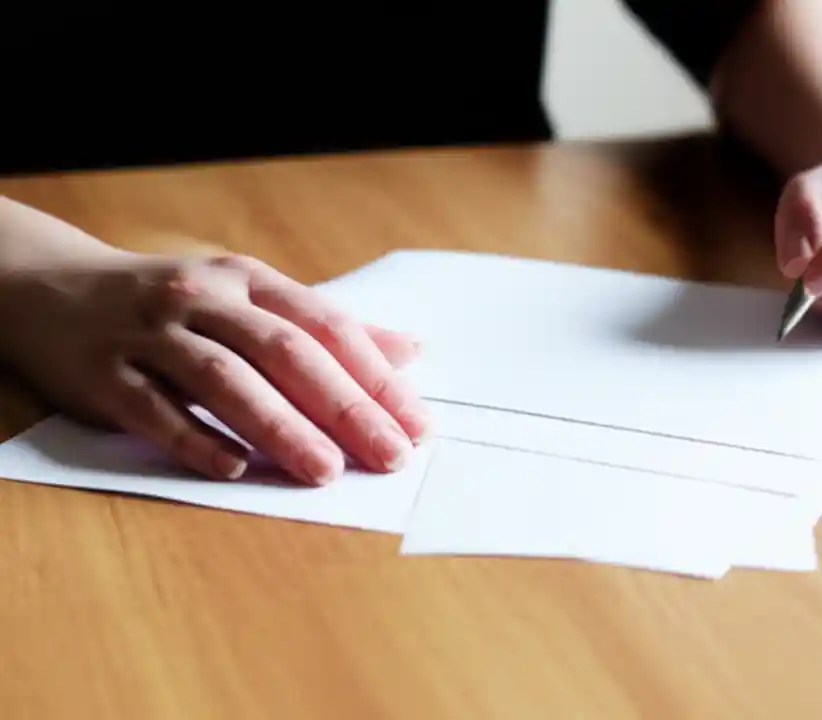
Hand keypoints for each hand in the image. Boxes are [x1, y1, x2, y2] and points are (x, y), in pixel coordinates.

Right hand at [0, 249, 430, 485]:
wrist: (50, 288)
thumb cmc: (173, 305)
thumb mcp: (249, 299)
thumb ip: (325, 328)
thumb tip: (408, 353)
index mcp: (248, 283)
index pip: (326, 327)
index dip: (376, 377)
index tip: (417, 425)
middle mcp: (204, 302)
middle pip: (285, 353)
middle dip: (344, 407)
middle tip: (389, 455)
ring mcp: (151, 336)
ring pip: (224, 380)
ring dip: (281, 427)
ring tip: (326, 470)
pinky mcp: (103, 375)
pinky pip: (152, 410)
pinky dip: (195, 438)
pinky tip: (234, 468)